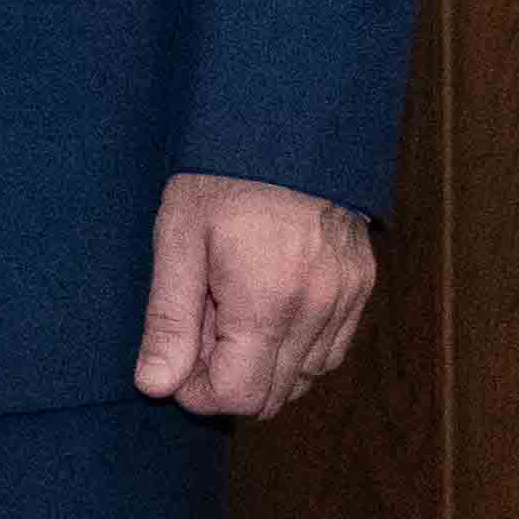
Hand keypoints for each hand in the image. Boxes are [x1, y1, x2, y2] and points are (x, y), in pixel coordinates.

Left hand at [133, 172, 377, 420]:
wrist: (287, 122)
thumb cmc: (224, 175)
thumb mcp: (178, 238)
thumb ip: (170, 320)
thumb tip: (156, 385)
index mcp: (267, 300)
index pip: (238, 396)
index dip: (199, 393)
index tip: (179, 364)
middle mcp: (317, 307)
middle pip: (273, 395)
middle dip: (229, 379)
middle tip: (202, 332)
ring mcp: (347, 297)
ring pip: (305, 378)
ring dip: (264, 366)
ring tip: (233, 314)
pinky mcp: (362, 285)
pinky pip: (331, 349)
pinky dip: (298, 349)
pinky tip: (268, 313)